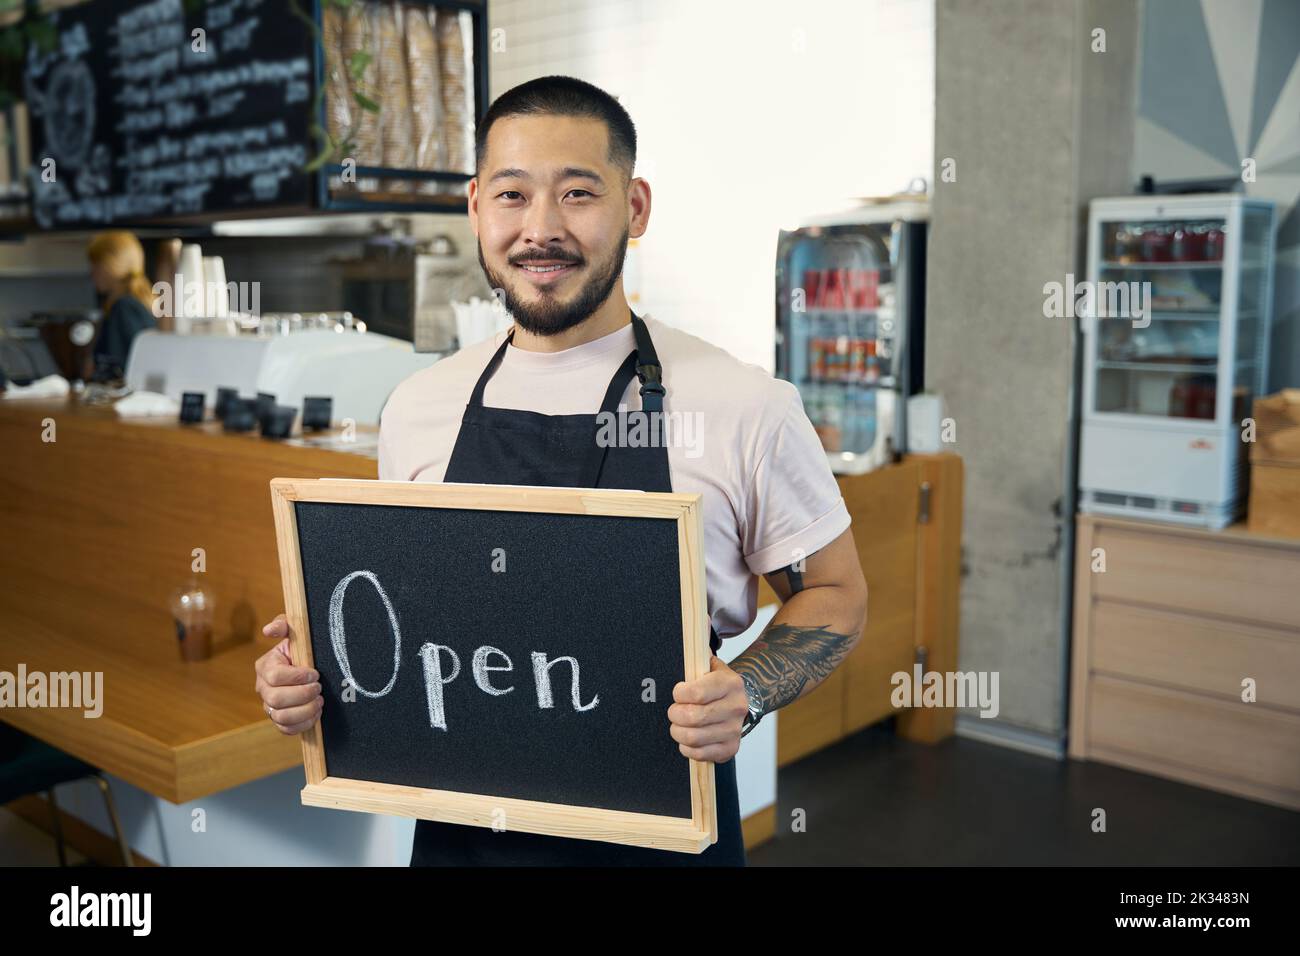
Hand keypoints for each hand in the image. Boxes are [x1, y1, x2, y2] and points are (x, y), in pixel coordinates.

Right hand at [254, 613, 322, 734]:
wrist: (312, 668)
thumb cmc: (303, 648)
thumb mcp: (296, 632)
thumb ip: (284, 625)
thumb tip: (269, 630)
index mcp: (265, 666)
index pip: (275, 676)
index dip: (297, 677)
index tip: (315, 674)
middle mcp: (263, 688)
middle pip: (277, 699)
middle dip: (303, 695)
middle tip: (319, 688)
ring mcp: (270, 706)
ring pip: (282, 717)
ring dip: (306, 710)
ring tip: (319, 701)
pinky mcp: (279, 720)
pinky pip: (287, 729)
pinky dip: (305, 723)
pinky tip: (316, 713)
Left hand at [668, 656, 748, 762]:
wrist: (742, 702)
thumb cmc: (717, 684)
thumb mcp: (710, 666)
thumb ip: (696, 656)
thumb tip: (691, 635)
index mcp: (730, 684)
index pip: (696, 693)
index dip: (679, 694)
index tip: (677, 692)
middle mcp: (737, 707)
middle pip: (692, 717)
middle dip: (675, 714)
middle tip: (673, 711)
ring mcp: (735, 730)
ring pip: (693, 738)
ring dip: (678, 732)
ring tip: (678, 725)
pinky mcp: (731, 748)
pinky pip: (700, 754)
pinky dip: (687, 748)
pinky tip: (687, 738)